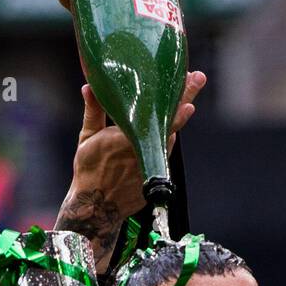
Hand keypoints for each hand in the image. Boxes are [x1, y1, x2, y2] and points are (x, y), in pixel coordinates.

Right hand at [56, 71, 205, 266]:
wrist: (96, 208)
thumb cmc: (89, 171)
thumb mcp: (87, 139)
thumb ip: (93, 112)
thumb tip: (89, 86)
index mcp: (127, 140)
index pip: (161, 118)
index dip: (178, 103)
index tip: (191, 83)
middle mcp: (145, 153)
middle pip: (171, 124)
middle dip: (184, 100)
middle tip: (197, 78)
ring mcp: (153, 167)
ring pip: (168, 139)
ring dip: (172, 122)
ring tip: (179, 100)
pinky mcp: (157, 178)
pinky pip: (162, 155)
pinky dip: (162, 142)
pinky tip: (161, 130)